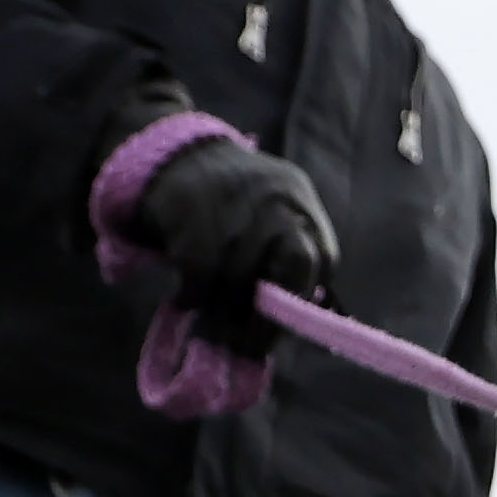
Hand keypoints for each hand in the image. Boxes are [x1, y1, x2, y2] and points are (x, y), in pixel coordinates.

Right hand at [135, 136, 340, 343]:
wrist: (173, 153)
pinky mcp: (194, 215)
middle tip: (253, 344)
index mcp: (299, 199)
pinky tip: (187, 300)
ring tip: (215, 326)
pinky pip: (201, 276)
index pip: (323, 259)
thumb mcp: (271, 208)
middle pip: (297, 264)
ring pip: (243, 279)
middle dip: (276, 312)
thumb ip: (286, 254)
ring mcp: (236, 206)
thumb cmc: (228, 198)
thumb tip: (289, 322)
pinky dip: (194, 297)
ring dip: (227, 313)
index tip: (283, 326)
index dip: (304, 300)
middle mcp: (277, 200)